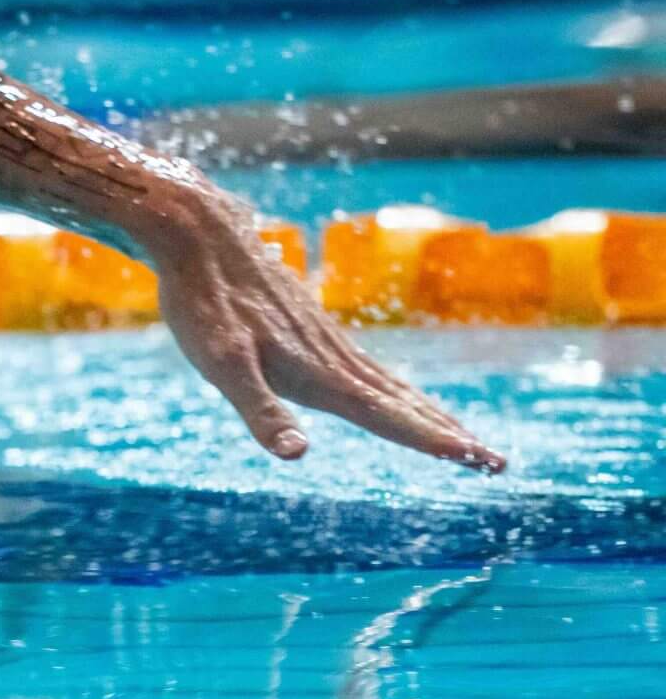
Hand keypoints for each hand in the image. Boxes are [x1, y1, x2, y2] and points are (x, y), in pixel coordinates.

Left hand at [148, 200, 505, 471]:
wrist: (202, 236)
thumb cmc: (207, 305)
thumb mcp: (222, 367)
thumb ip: (261, 413)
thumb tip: (299, 455)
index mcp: (322, 375)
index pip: (392, 419)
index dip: (436, 442)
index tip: (486, 461)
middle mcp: (334, 358)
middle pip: (404, 403)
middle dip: (450, 434)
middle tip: (497, 462)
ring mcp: (326, 340)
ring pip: (390, 384)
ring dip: (429, 413)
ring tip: (461, 437)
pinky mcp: (311, 328)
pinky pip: (368, 368)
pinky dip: (395, 391)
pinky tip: (392, 396)